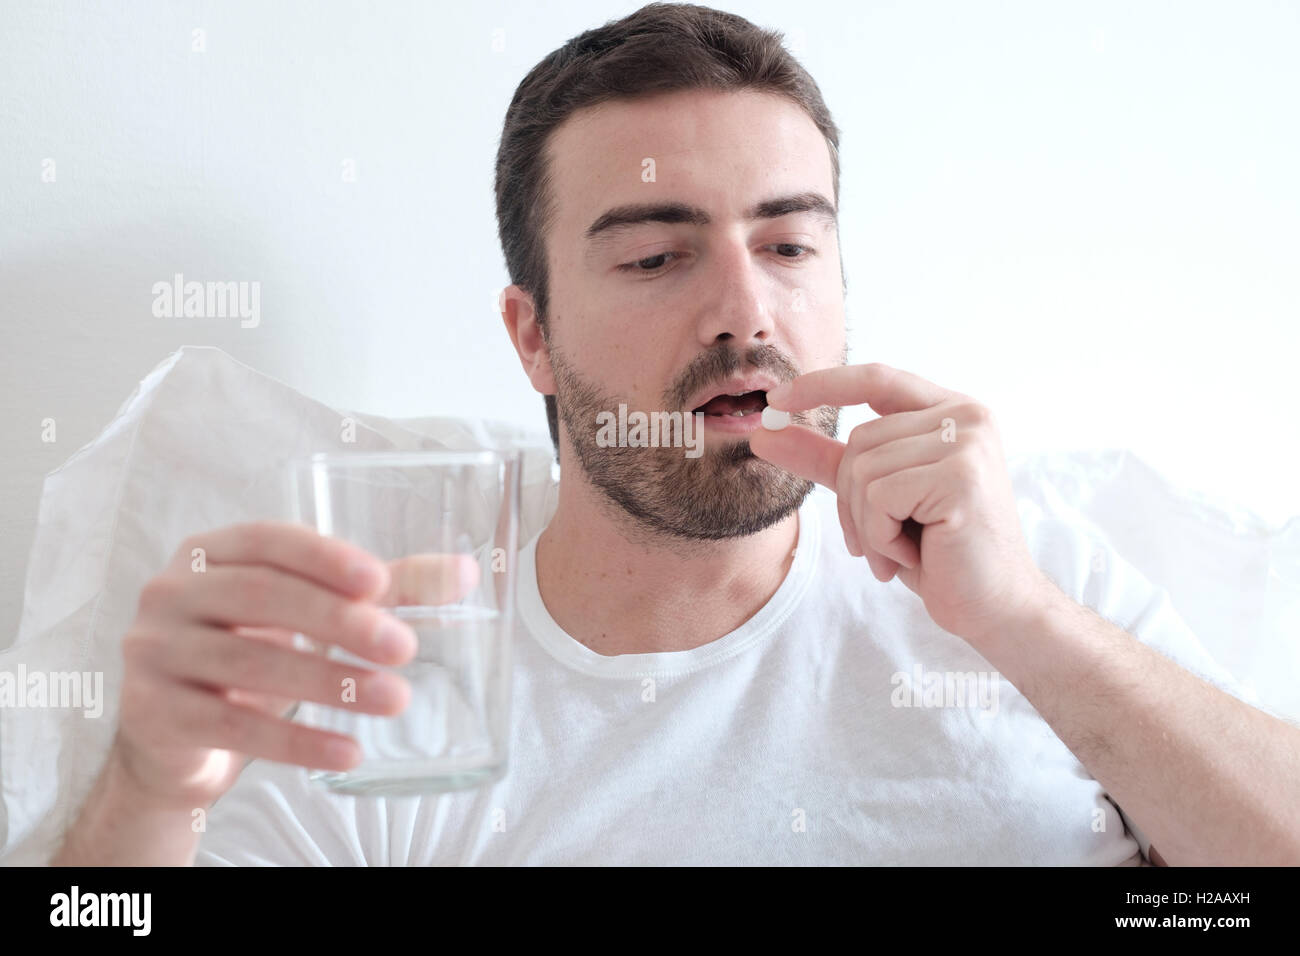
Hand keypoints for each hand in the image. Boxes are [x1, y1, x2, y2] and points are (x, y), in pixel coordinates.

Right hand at [111, 520, 479, 809]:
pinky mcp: (154, 713)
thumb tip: (466, 571)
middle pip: (262, 597)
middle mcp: (172, 593)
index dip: (323, 558)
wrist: (177, 733)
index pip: (267, 540)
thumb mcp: (314, 613)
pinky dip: (298, 742)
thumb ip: (385, 589)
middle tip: (404, 648)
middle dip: (340, 622)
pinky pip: (234, 727)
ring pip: (251, 665)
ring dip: (331, 684)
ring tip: (395, 700)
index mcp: (210, 552)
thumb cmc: (253, 650)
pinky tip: (349, 749)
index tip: (380, 582)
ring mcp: (154, 652)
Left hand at [749, 362, 1050, 643]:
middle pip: (859, 438)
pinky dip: (881, 537)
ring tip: (902, 549)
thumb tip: (765, 431)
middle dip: (852, 499)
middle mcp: (967, 416)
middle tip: (881, 541)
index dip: (823, 384)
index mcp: (950, 411)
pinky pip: (879, 497)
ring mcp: (969, 442)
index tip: (775, 401)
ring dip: (868, 524)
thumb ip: (826, 460)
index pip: (877, 378)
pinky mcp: (962, 476)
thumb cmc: (938, 552)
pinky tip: (914, 554)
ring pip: (864, 469)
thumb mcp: (874, 499)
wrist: (994, 607)